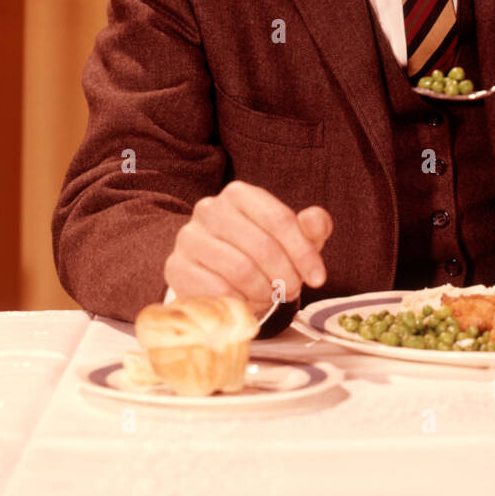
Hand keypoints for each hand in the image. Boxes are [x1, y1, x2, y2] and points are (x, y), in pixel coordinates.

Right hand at [164, 182, 333, 313]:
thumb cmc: (259, 251)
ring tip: (270, 294)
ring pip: (241, 269)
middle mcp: (209, 209)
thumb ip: (311, 226)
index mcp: (239, 194)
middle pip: (262, 246)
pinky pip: (217, 290)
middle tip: (292, 290)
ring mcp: (189, 237)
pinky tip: (245, 300)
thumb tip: (316, 222)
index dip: (304, 252)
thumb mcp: (291, 237)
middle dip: (286, 275)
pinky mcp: (176, 267)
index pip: (279, 220)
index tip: (318, 278)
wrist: (214, 271)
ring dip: (264, 290)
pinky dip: (239, 301)